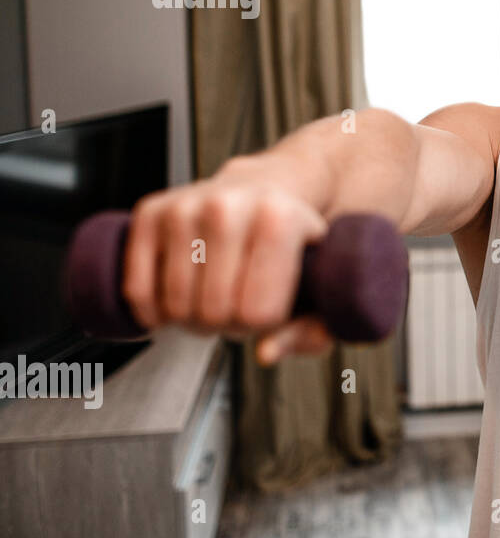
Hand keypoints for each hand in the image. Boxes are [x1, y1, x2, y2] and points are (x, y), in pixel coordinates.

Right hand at [121, 165, 336, 365]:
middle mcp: (229, 206)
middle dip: (224, 325)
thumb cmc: (297, 239)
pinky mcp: (151, 211)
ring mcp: (184, 206)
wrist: (273, 184)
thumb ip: (313, 329)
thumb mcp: (324, 280)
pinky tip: (171, 307)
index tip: (267, 307)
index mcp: (280, 219)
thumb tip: (265, 353)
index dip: (261, 325)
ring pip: (174, 304)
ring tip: (212, 301)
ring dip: (190, 319)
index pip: (256, 313)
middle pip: (212, 312)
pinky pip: (136, 287)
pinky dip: (150, 311)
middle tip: (237, 308)